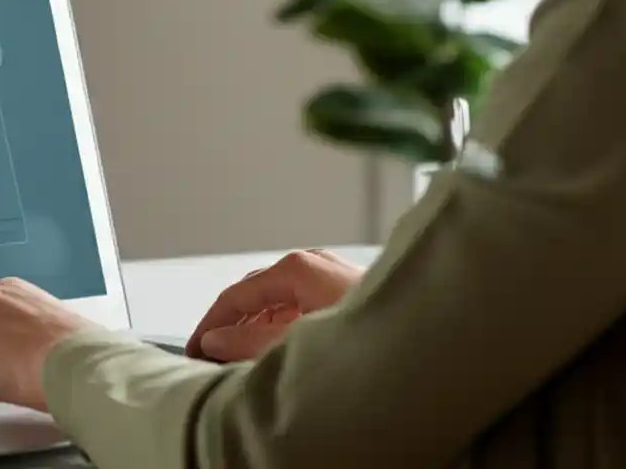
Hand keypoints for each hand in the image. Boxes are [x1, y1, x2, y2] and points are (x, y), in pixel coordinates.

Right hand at [186, 249, 363, 361]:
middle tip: (212, 358)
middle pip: (255, 296)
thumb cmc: (373, 331)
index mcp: (296, 267)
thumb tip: (215, 341)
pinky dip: (282, 328)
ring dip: (257, 329)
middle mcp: (313, 265)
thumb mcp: (293, 339)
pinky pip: (300, 308)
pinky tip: (281, 351)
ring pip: (278, 303)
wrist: (432, 336)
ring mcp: (331, 277)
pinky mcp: (346, 293)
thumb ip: (247, 340)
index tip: (193, 351)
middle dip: (231, 327)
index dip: (208, 325)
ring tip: (244, 359)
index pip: (234, 295)